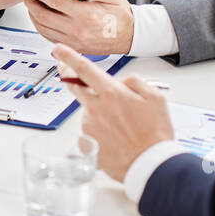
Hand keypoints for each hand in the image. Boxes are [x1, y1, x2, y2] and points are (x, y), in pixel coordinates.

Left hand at [19, 0, 132, 54]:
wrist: (130, 36)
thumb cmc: (120, 13)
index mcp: (86, 15)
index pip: (54, 1)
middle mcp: (78, 30)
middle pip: (43, 16)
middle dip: (30, 2)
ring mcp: (74, 42)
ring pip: (43, 29)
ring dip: (32, 15)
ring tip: (29, 2)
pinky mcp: (74, 48)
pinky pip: (50, 38)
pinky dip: (40, 27)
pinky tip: (39, 16)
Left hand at [50, 44, 172, 180]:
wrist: (150, 165)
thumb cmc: (155, 134)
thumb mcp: (156, 98)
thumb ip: (135, 82)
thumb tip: (122, 81)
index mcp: (111, 93)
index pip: (84, 69)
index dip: (68, 57)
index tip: (58, 50)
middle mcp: (95, 108)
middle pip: (76, 87)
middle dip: (69, 77)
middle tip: (68, 72)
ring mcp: (89, 127)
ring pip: (88, 111)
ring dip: (97, 112)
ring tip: (121, 126)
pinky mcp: (87, 144)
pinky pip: (89, 131)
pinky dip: (98, 131)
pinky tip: (114, 138)